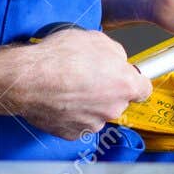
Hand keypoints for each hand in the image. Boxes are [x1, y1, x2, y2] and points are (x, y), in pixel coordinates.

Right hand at [5, 29, 152, 138]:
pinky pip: (79, 122)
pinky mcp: (73, 134)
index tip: (128, 78)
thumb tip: (117, 60)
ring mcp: (93, 124)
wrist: (29, 79)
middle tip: (88, 75)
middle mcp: (112, 108)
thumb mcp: (96, 39)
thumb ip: (115, 53)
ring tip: (69, 85)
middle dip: (107, 89)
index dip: (134, 81)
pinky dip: (72, 113)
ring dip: (89, 102)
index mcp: (124, 85)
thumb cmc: (59, 57)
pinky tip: (60, 98)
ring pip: (97, 112)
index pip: (144, 89)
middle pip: (118, 100)